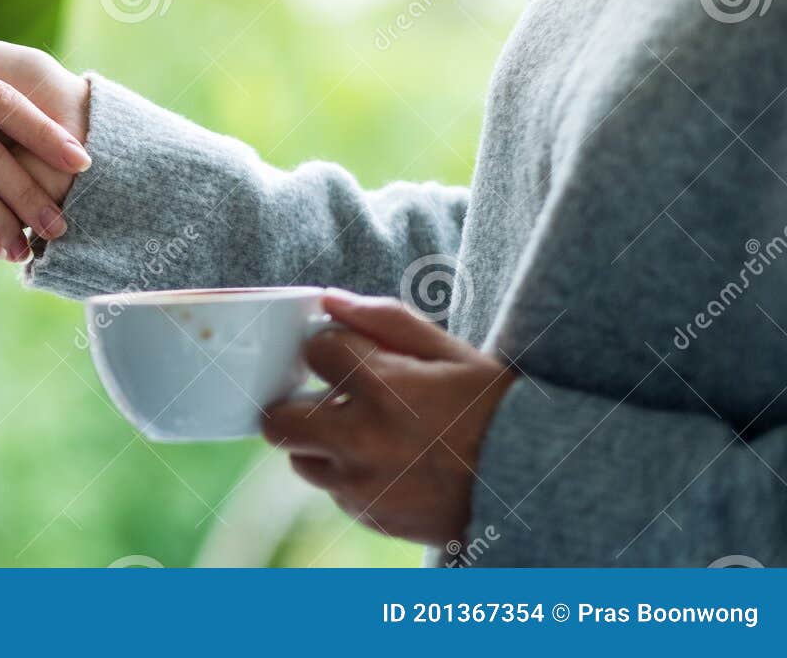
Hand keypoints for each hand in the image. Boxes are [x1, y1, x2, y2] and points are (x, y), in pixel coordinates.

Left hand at [262, 290, 516, 546]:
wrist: (538, 486)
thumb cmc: (496, 409)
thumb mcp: (451, 352)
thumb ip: (386, 320)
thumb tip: (329, 300)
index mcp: (384, 388)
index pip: (316, 351)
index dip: (333, 347)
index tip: (352, 354)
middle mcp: (362, 441)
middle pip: (278, 419)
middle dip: (298, 402)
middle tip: (332, 397)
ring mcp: (362, 486)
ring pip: (301, 459)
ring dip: (321, 442)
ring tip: (367, 433)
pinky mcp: (371, 517)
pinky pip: (335, 492)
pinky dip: (349, 475)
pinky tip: (389, 464)